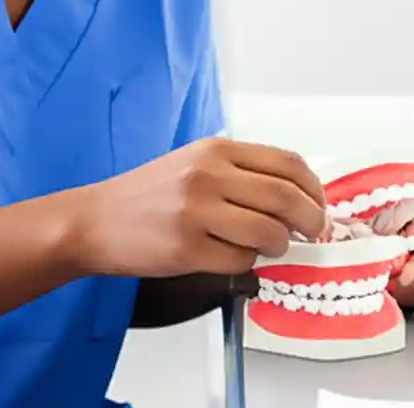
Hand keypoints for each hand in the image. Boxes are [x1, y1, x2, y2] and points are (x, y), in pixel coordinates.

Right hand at [75, 138, 328, 277]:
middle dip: (311, 222)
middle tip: (313, 235)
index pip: (289, 164)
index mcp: (216, 150)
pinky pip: (240, 261)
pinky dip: (246, 264)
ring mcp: (197, 212)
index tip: (319, 207)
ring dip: (278, 246)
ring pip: (269, 233)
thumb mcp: (194, 164)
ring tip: (267, 248)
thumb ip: (241, 173)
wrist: (94, 220)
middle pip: (287, 198)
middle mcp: (208, 175)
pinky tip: (231, 257)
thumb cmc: (147, 195)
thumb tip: (297, 198)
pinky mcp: (186, 248)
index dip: (314, 190)